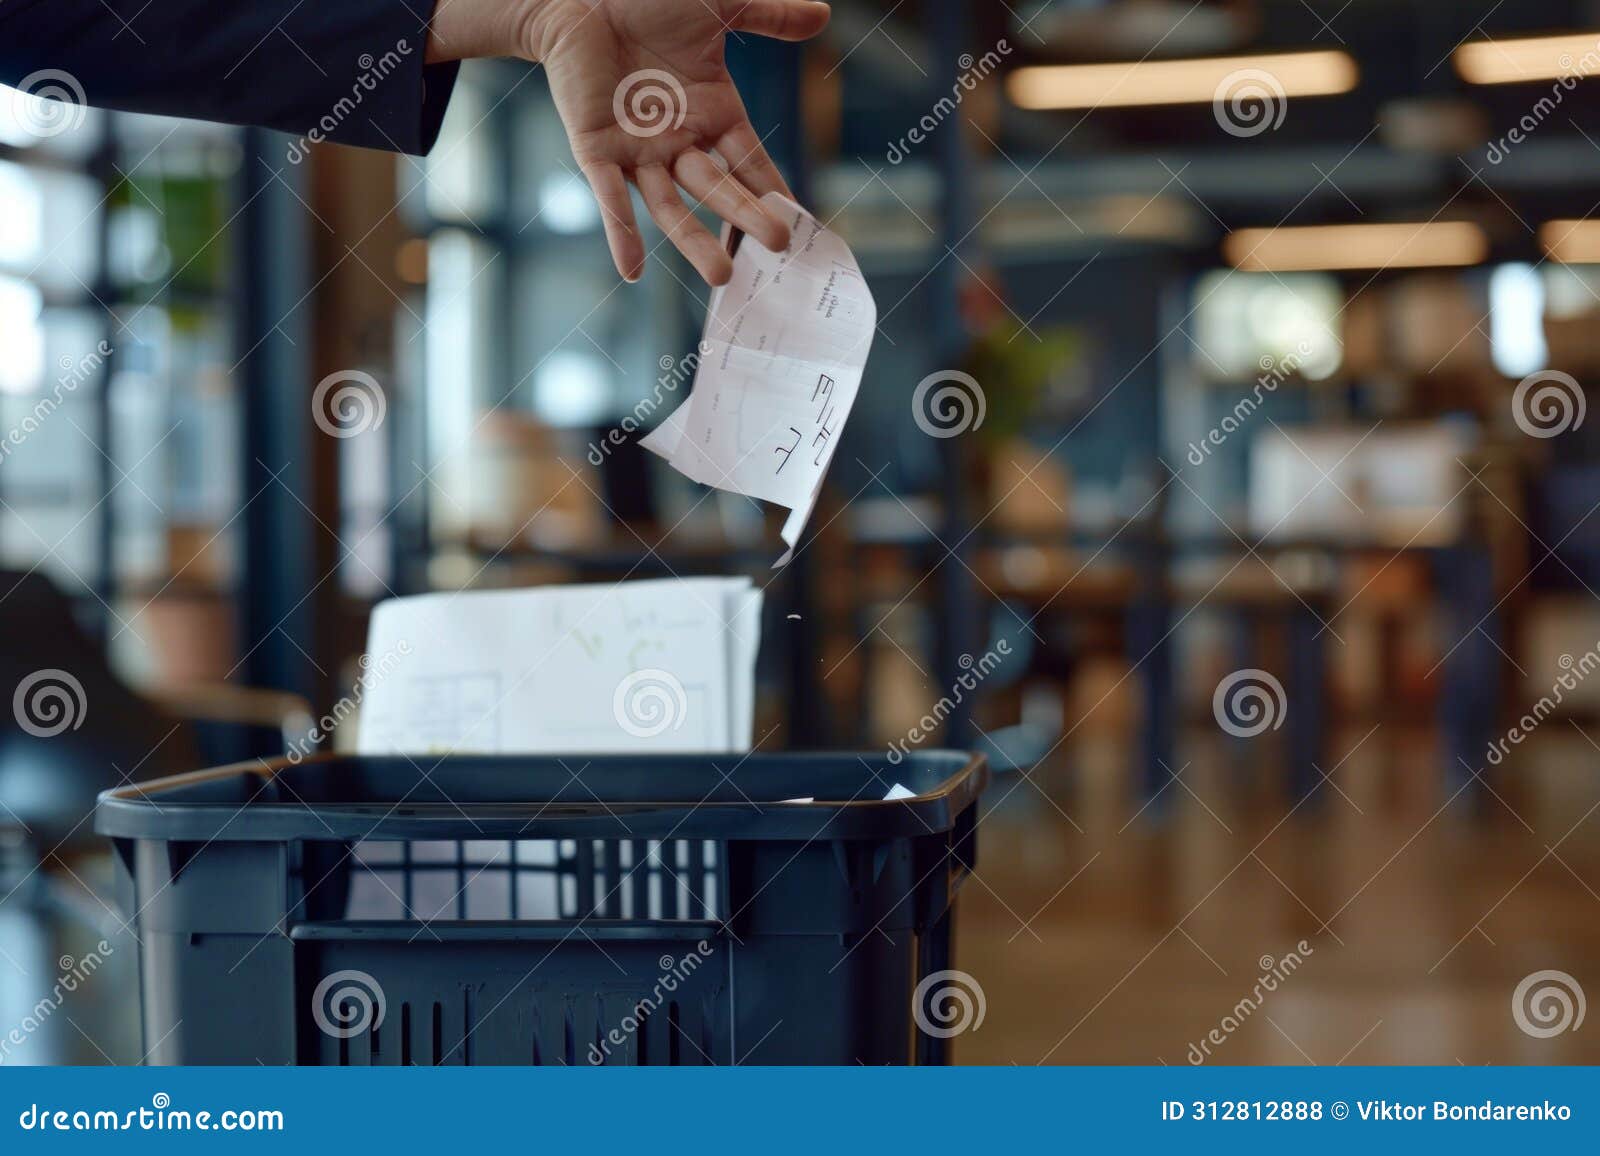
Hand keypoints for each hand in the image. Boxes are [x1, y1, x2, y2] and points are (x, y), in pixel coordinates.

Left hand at [428, 0, 831, 284]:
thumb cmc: (648, 1)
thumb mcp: (718, 8)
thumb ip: (768, 16)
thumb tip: (822, 15)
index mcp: (712, 114)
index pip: (750, 163)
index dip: (773, 192)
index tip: (799, 226)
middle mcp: (679, 142)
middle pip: (718, 190)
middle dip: (747, 218)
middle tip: (777, 246)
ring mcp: (638, 152)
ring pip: (670, 207)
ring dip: (694, 242)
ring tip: (721, 275)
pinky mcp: (596, 150)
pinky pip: (611, 199)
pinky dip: (621, 233)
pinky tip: (632, 270)